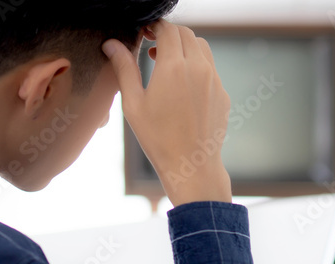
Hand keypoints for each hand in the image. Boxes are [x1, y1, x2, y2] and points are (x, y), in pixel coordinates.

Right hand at [104, 20, 231, 205]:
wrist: (191, 166)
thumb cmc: (158, 139)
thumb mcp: (134, 104)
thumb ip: (124, 68)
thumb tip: (112, 44)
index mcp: (174, 67)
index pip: (168, 29)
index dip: (155, 26)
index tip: (144, 33)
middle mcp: (198, 69)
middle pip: (187, 34)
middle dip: (169, 34)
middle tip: (153, 46)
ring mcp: (215, 81)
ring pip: (202, 49)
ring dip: (185, 48)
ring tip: (167, 64)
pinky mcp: (223, 94)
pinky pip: (211, 69)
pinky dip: (197, 67)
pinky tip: (182, 86)